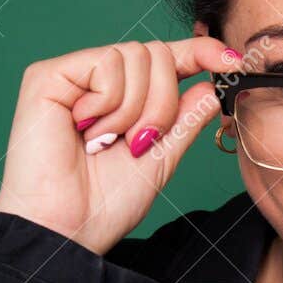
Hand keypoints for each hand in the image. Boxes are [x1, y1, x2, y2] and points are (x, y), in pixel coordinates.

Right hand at [0, 38, 236, 254]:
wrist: (67, 230)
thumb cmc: (105, 203)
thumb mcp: (161, 157)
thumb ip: (185, 118)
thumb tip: (211, 84)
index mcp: (123, 99)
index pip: (166, 61)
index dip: (201, 52)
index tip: (233, 61)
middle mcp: (96, 82)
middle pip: (157, 53)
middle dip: (162, 103)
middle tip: (139, 141)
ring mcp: (72, 76)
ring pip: (136, 55)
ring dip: (135, 109)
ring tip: (106, 142)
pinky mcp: (48, 75)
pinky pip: (107, 63)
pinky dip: (110, 102)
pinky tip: (86, 131)